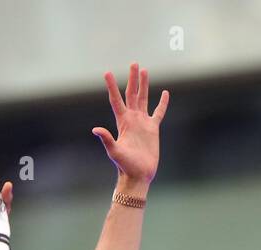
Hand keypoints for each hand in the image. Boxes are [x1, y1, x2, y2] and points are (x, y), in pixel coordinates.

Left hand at [92, 63, 169, 185]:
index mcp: (122, 122)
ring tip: (144, 71)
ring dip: (144, 85)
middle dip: (132, 79)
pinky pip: (158, 113)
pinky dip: (162, 103)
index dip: (111, 86)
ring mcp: (142, 123)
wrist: (138, 175)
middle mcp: (132, 119)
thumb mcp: (114, 151)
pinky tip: (164, 93)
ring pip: (144, 99)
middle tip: (134, 63)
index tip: (107, 72)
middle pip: (131, 94)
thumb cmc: (125, 165)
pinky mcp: (153, 129)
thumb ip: (106, 139)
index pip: (116, 100)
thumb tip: (96, 129)